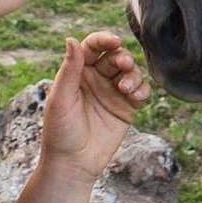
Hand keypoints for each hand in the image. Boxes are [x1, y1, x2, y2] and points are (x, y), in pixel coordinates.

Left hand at [40, 31, 150, 183]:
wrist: (73, 164)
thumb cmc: (60, 131)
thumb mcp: (61, 98)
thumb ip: (69, 69)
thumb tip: (71, 38)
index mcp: (77, 72)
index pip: (92, 47)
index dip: (104, 39)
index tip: (114, 41)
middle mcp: (96, 79)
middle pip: (115, 56)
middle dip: (122, 57)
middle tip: (123, 65)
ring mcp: (112, 93)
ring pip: (130, 71)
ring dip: (133, 73)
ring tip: (126, 88)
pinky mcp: (126, 108)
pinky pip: (140, 91)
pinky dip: (142, 89)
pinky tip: (135, 96)